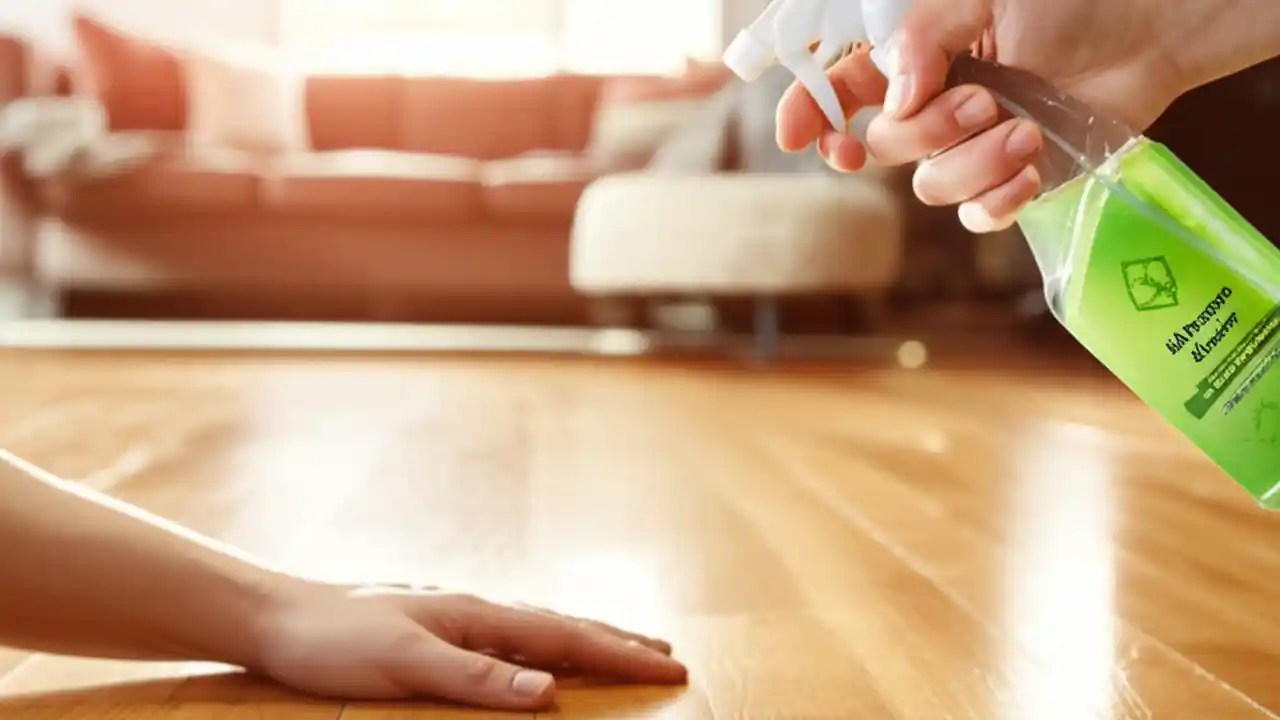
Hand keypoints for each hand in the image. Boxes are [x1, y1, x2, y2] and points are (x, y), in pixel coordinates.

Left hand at [255, 583, 686, 710]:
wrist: (275, 616)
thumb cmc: (333, 639)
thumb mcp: (403, 663)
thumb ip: (476, 676)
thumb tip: (549, 690)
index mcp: (477, 613)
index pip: (566, 636)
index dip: (620, 653)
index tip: (670, 664)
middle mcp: (476, 610)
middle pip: (564, 625)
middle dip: (618, 641)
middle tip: (668, 654)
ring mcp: (458, 618)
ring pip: (541, 630)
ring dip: (588, 640)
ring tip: (621, 647)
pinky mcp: (438, 632)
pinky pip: (512, 639)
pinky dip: (548, 647)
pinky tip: (543, 655)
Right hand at [778, 0, 1201, 232]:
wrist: (1151, 27)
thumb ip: (923, 38)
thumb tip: (893, 103)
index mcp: (911, 57)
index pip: (837, 91)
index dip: (808, 115)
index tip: (798, 136)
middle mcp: (931, 105)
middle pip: (882, 146)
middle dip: (926, 132)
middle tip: (983, 101)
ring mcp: (969, 148)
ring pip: (928, 186)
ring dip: (973, 165)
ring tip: (1026, 132)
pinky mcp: (1009, 181)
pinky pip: (977, 216)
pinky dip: (998, 202)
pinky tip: (1031, 171)